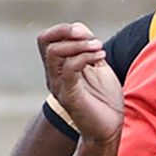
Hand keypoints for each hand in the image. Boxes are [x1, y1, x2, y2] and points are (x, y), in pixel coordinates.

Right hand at [36, 22, 122, 141]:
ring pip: (54, 52)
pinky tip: (101, 58)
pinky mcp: (69, 96)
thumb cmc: (104, 100)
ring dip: (79, 44)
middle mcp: (53, 76)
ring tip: (99, 48)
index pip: (46, 39)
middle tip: (91, 38)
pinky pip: (69, 68)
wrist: (109, 128)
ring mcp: (59, 86)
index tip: (86, 33)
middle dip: (68, 32)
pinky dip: (85, 57)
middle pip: (45, 41)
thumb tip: (78, 27)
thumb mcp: (98, 66)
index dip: (63, 29)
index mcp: (58, 68)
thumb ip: (88, 48)